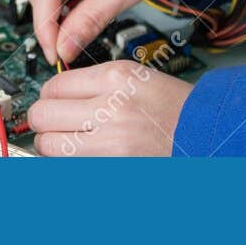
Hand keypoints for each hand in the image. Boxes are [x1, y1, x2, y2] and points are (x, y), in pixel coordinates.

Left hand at [27, 61, 191, 156]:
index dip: (49, 94)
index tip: (52, 100)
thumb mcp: (136, 77)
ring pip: (49, 144)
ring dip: (51, 144)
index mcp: (117, 77)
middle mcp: (111, 107)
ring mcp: (110, 141)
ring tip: (64, 141)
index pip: (54, 85)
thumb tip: (56, 93)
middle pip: (43, 113)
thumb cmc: (174, 106)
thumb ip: (95, 83)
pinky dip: (69, 164)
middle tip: (51, 121)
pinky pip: (70, 167)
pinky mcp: (111, 167)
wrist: (203, 133)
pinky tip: (81, 156)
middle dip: (42, 119)